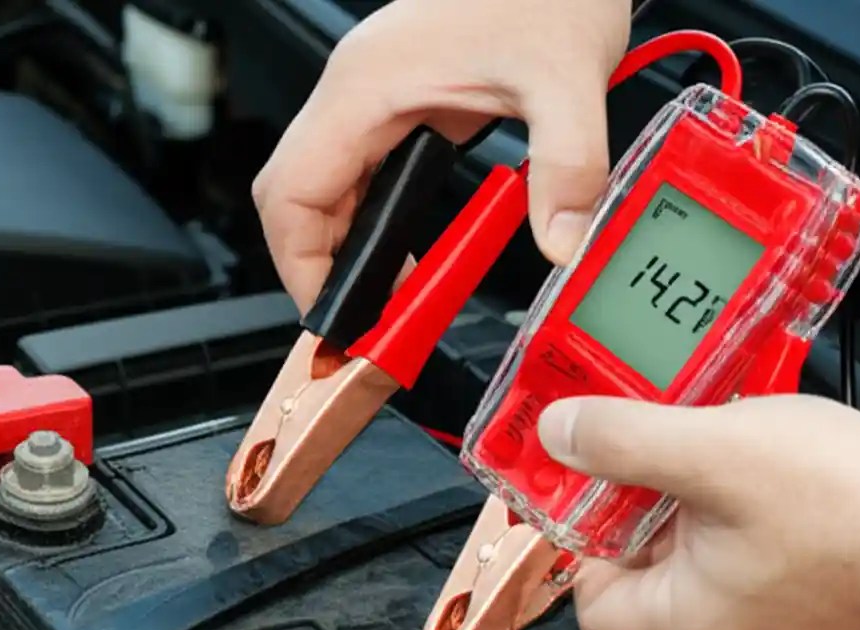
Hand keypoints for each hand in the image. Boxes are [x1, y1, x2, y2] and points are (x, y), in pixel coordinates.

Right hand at [252, 0, 631, 311]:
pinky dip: (367, 222)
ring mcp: (370, 98)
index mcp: (367, 87)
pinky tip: (404, 249)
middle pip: (293, 199)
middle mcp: (354, 92)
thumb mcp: (568, 80)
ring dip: (342, 248)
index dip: (299, 267)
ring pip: (319, 191)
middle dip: (317, 267)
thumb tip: (559, 243)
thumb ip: (567, 167)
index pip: (291, 193)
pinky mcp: (395, 103)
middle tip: (362, 320)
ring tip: (387, 297)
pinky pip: (355, 175)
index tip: (334, 316)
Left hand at [536, 393, 859, 629]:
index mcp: (694, 627)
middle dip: (639, 519)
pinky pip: (749, 569)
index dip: (581, 545)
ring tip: (705, 456)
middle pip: (644, 588)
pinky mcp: (818, 610)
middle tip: (646, 460)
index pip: (592, 609)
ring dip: (691, 512)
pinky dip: (739, 521)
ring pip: (699, 573)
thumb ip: (622, 441)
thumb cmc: (855, 502)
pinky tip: (758, 474)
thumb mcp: (713, 450)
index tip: (588, 492)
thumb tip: (560, 434)